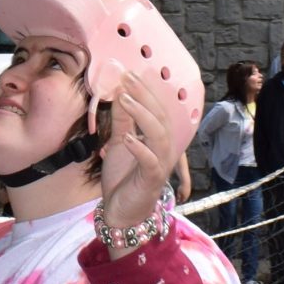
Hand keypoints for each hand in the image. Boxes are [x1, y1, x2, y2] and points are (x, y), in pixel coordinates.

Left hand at [98, 73, 177, 238]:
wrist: (122, 211)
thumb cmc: (124, 177)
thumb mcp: (120, 142)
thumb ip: (122, 120)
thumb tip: (119, 92)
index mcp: (157, 137)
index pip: (154, 108)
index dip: (143, 89)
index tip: (127, 72)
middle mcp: (163, 148)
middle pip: (159, 116)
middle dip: (143, 95)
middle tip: (126, 78)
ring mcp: (160, 163)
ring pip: (158, 134)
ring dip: (142, 115)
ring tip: (125, 99)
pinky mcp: (152, 179)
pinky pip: (150, 161)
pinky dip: (140, 148)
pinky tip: (127, 137)